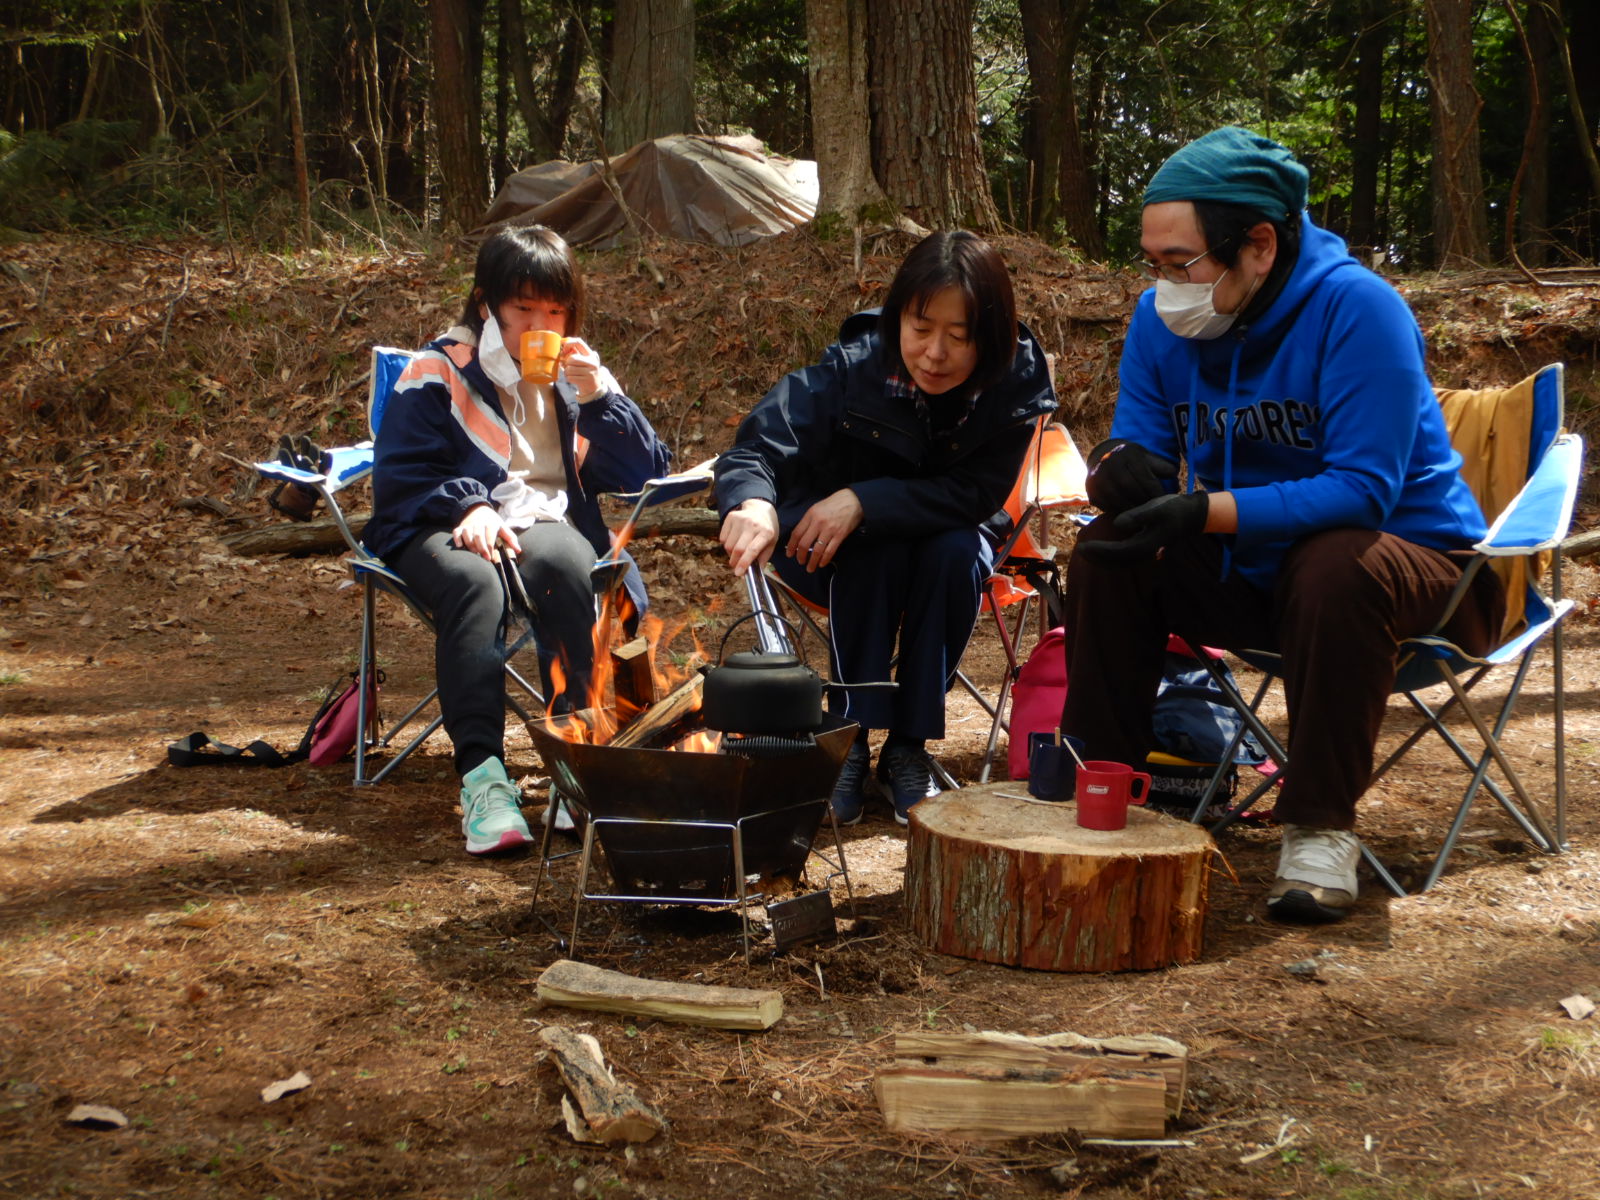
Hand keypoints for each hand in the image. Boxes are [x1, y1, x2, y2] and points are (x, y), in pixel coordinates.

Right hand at [452, 503, 519, 562]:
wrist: (478, 509)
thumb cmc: (493, 522)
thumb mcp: (503, 527)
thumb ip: (510, 538)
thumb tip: (519, 551)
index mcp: (490, 523)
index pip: (490, 536)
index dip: (490, 547)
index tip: (491, 558)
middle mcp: (478, 523)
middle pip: (478, 536)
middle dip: (481, 548)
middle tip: (484, 558)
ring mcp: (468, 524)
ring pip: (467, 534)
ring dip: (470, 545)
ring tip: (474, 554)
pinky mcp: (460, 526)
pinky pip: (456, 532)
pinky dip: (457, 539)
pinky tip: (460, 546)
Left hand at [559, 337, 604, 400]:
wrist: (594, 388)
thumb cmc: (584, 372)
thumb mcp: (584, 361)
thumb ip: (575, 354)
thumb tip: (561, 352)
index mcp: (591, 355)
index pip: (578, 342)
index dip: (568, 343)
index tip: (563, 348)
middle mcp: (592, 362)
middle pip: (572, 358)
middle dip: (567, 363)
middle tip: (567, 366)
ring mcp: (589, 372)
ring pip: (569, 369)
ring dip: (566, 372)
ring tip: (571, 374)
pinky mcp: (585, 381)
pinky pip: (569, 377)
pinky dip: (568, 378)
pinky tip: (573, 379)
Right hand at [719, 498, 779, 573]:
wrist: (759, 508)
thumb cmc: (766, 529)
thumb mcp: (772, 542)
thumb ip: (763, 558)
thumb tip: (754, 572)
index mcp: (766, 533)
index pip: (752, 550)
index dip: (744, 563)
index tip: (738, 573)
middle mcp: (752, 525)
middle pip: (738, 549)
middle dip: (735, 562)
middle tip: (736, 567)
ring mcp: (740, 519)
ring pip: (728, 545)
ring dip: (730, 553)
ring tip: (737, 551)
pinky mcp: (730, 517)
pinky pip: (722, 538)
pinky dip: (726, 544)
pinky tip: (734, 541)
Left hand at [787, 489, 863, 572]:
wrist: (853, 500)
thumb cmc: (834, 504)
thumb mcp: (817, 508)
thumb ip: (809, 521)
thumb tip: (801, 537)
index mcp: (810, 515)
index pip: (796, 533)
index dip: (791, 546)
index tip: (790, 554)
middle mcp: (818, 523)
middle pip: (804, 544)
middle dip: (801, 556)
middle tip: (800, 562)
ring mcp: (829, 530)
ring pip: (817, 550)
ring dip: (812, 562)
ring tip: (810, 568)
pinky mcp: (840, 535)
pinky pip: (830, 551)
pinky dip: (824, 559)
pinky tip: (822, 564)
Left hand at [1077, 491, 1208, 562]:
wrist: (1192, 516)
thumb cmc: (1174, 509)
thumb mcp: (1156, 507)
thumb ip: (1137, 515)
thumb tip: (1117, 523)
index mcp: (1146, 545)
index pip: (1116, 552)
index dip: (1098, 550)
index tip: (1082, 545)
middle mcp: (1145, 553)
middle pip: (1115, 562)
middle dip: (1096, 557)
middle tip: (1079, 549)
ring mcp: (1146, 553)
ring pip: (1119, 562)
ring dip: (1102, 558)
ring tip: (1086, 550)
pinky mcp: (1146, 549)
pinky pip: (1124, 557)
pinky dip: (1111, 556)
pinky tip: (1102, 549)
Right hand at [1086, 438, 1179, 514]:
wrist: (1106, 458)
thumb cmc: (1133, 462)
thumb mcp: (1148, 459)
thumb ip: (1162, 466)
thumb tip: (1173, 474)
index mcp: (1128, 453)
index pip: (1144, 476)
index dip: (1155, 492)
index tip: (1162, 503)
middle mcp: (1110, 462)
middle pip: (1129, 487)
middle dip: (1142, 501)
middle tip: (1151, 512)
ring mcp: (1098, 474)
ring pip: (1115, 497)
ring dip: (1129, 509)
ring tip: (1140, 515)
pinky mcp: (1090, 487)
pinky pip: (1104, 503)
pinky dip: (1116, 511)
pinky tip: (1125, 515)